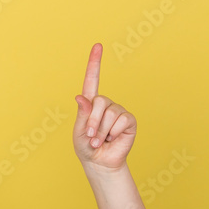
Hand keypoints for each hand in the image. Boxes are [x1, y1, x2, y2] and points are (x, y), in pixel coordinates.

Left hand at [73, 43, 135, 169]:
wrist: (100, 162)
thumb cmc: (86, 146)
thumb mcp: (79, 131)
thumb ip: (81, 115)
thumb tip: (80, 97)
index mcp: (90, 104)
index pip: (92, 80)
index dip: (94, 63)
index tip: (97, 45)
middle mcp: (105, 104)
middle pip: (99, 102)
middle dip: (92, 122)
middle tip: (91, 137)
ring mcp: (118, 111)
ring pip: (109, 114)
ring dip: (102, 132)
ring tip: (101, 141)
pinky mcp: (129, 120)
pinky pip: (121, 121)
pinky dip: (114, 133)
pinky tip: (113, 139)